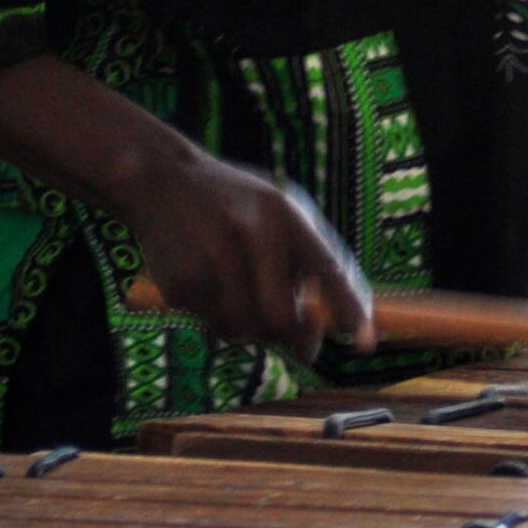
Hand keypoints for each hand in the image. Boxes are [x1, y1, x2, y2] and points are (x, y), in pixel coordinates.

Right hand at [121, 154, 374, 361]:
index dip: (348, 309)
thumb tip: (311, 344)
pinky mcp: (180, 281)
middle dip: (292, 335)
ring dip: (253, 327)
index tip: (364, 344)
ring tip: (245, 294)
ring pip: (244, 329)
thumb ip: (311, 264)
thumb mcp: (282, 213)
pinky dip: (220, 317)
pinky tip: (211, 283)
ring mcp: (211, 259)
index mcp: (286, 216)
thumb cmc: (238, 206)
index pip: (328, 269)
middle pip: (279, 317)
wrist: (163, 182)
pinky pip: (212, 325)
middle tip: (300, 338)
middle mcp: (250, 235)